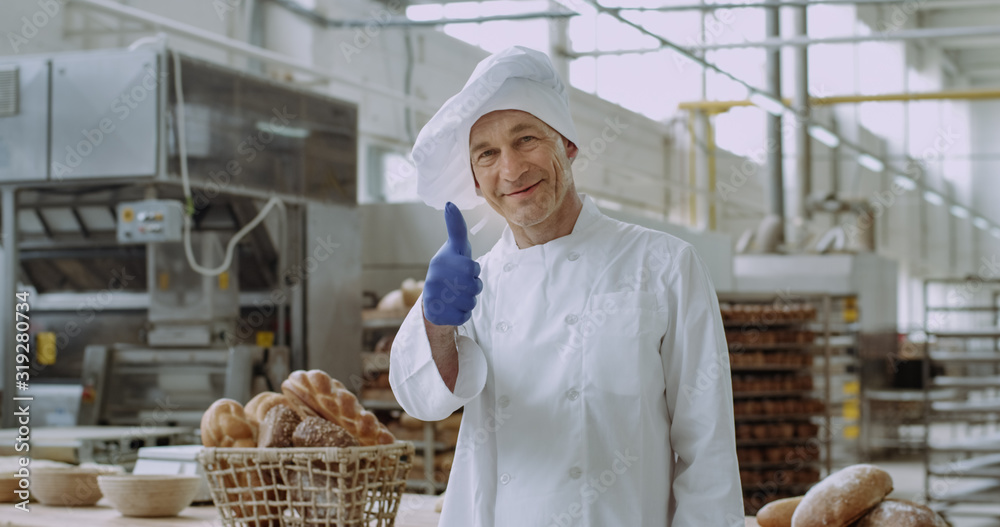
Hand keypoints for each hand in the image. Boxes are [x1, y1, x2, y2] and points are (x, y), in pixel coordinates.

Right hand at [423, 202, 483, 325]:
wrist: (433, 298)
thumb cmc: (450, 268)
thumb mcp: (455, 247)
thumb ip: (456, 228)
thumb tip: (450, 203)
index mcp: (441, 262)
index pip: (472, 268)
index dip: (474, 270)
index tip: (465, 269)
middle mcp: (435, 279)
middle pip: (474, 286)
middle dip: (474, 286)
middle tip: (463, 284)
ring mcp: (435, 298)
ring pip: (471, 301)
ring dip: (469, 299)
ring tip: (457, 295)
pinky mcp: (438, 315)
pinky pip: (464, 315)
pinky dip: (462, 313)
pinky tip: (452, 306)